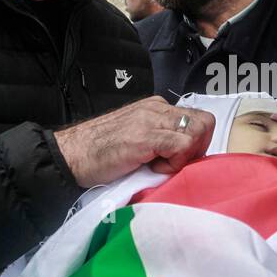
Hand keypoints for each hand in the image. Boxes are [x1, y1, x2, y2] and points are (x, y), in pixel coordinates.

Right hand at [53, 96, 214, 187]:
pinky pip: (181, 145)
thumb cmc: (100, 153)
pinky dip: (175, 163)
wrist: (71, 155)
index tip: (177, 160)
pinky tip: (153, 169)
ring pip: (197, 131)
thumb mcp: (138, 139)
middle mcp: (156, 108)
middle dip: (197, 148)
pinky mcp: (145, 136)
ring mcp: (151, 119)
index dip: (196, 143)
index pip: (197, 118)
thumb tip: (185, 156)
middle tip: (174, 164)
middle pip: (204, 122)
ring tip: (161, 166)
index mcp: (156, 107)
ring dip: (186, 155)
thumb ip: (160, 139)